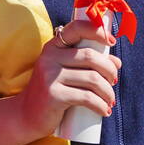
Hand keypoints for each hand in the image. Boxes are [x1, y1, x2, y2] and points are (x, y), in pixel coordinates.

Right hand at [18, 15, 120, 139]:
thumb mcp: (66, 74)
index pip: (76, 29)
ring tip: (109, 101)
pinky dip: (101, 106)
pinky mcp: (53, 95)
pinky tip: (103, 111)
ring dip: (108, 92)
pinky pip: (87, 97)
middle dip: (110, 71)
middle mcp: (49, 58)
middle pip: (91, 56)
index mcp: (53, 48)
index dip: (97, 31)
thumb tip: (116, 62)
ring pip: (93, 79)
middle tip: (113, 82)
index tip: (111, 41)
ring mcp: (49, 76)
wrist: (27, 115)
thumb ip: (88, 64)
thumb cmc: (52, 93)